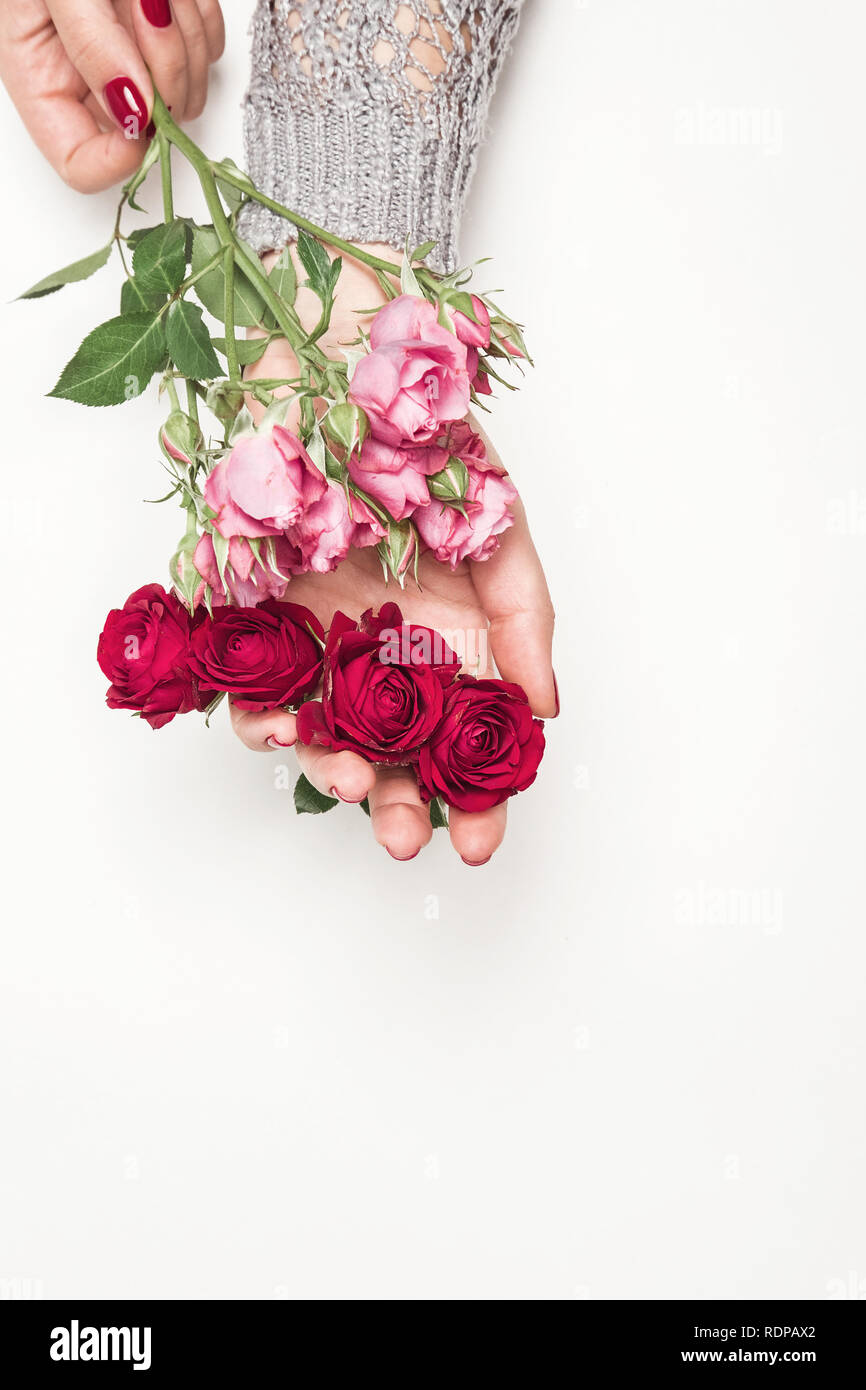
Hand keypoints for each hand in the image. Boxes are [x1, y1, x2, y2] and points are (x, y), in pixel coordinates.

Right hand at [0, 0, 223, 191]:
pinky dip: (197, 13)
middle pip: (150, 126)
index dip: (121, 153)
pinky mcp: (171, 31)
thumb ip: (88, 45)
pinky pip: (208, 48)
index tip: (145, 114)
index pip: (81, 164)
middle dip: (159, 69)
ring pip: (189, 89)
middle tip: (143, 6)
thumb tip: (133, 110)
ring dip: (179, 32)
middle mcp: (91, 78)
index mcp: (43, 80)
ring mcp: (136, 57)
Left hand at [230, 247, 556, 865]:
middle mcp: (380, 652)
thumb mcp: (499, 526)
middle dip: (398, 804)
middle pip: (391, 753)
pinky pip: (246, 682)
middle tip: (405, 836)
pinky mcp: (247, 613)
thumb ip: (525, 620)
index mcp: (447, 642)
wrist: (342, 359)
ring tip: (342, 777)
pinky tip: (276, 724)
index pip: (464, 740)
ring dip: (329, 767)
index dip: (473, 799)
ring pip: (317, 731)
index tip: (476, 843)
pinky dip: (258, 711)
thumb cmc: (429, 442)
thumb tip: (546, 708)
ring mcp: (313, 636)